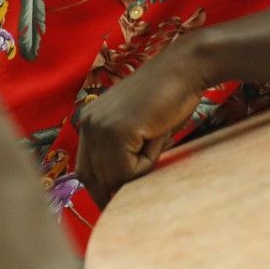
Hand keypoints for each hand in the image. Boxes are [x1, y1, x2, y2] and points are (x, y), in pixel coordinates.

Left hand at [74, 39, 211, 208]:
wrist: (184, 69)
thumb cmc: (168, 98)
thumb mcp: (135, 129)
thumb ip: (120, 152)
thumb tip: (115, 193)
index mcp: (87, 122)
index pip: (85, 172)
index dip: (103, 189)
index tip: (119, 199)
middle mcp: (87, 124)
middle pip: (92, 179)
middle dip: (115, 190)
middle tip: (137, 192)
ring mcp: (99, 127)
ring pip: (113, 178)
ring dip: (138, 173)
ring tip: (155, 141)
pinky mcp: (116, 132)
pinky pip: (130, 171)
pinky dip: (148, 163)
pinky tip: (157, 135)